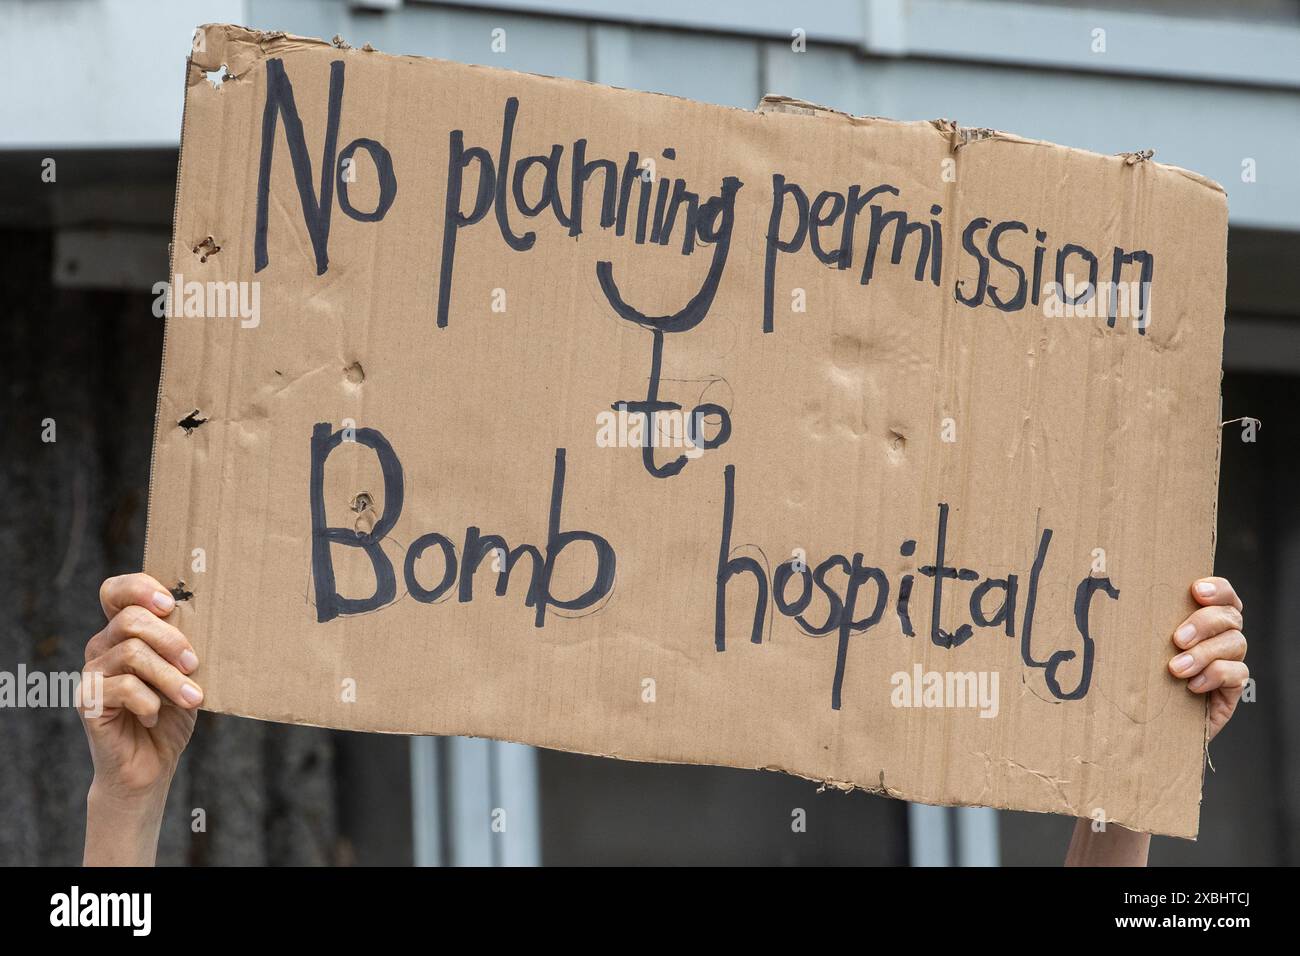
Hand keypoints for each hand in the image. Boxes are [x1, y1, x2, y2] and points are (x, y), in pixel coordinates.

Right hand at [79, 572, 202, 864]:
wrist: (151, 765)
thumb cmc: (173, 713)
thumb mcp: (187, 673)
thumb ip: (186, 646)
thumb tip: (211, 618)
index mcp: (124, 633)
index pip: (115, 591)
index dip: (139, 587)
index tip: (171, 603)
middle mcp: (102, 647)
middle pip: (131, 620)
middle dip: (171, 639)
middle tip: (194, 664)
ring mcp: (92, 674)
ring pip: (132, 654)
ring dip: (170, 677)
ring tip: (192, 698)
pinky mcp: (88, 702)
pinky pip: (123, 688)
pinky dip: (149, 702)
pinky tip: (154, 716)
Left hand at [1067, 575, 1248, 865]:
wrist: (1139, 733)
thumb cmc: (1127, 681)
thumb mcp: (1127, 650)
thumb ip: (1124, 625)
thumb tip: (1085, 598)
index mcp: (1194, 618)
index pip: (1220, 593)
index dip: (1216, 588)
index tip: (1195, 590)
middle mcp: (1215, 637)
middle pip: (1230, 615)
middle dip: (1204, 623)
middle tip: (1176, 639)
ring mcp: (1225, 662)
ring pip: (1236, 643)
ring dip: (1206, 653)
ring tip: (1176, 669)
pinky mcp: (1229, 690)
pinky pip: (1238, 674)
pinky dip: (1217, 675)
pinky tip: (1192, 687)